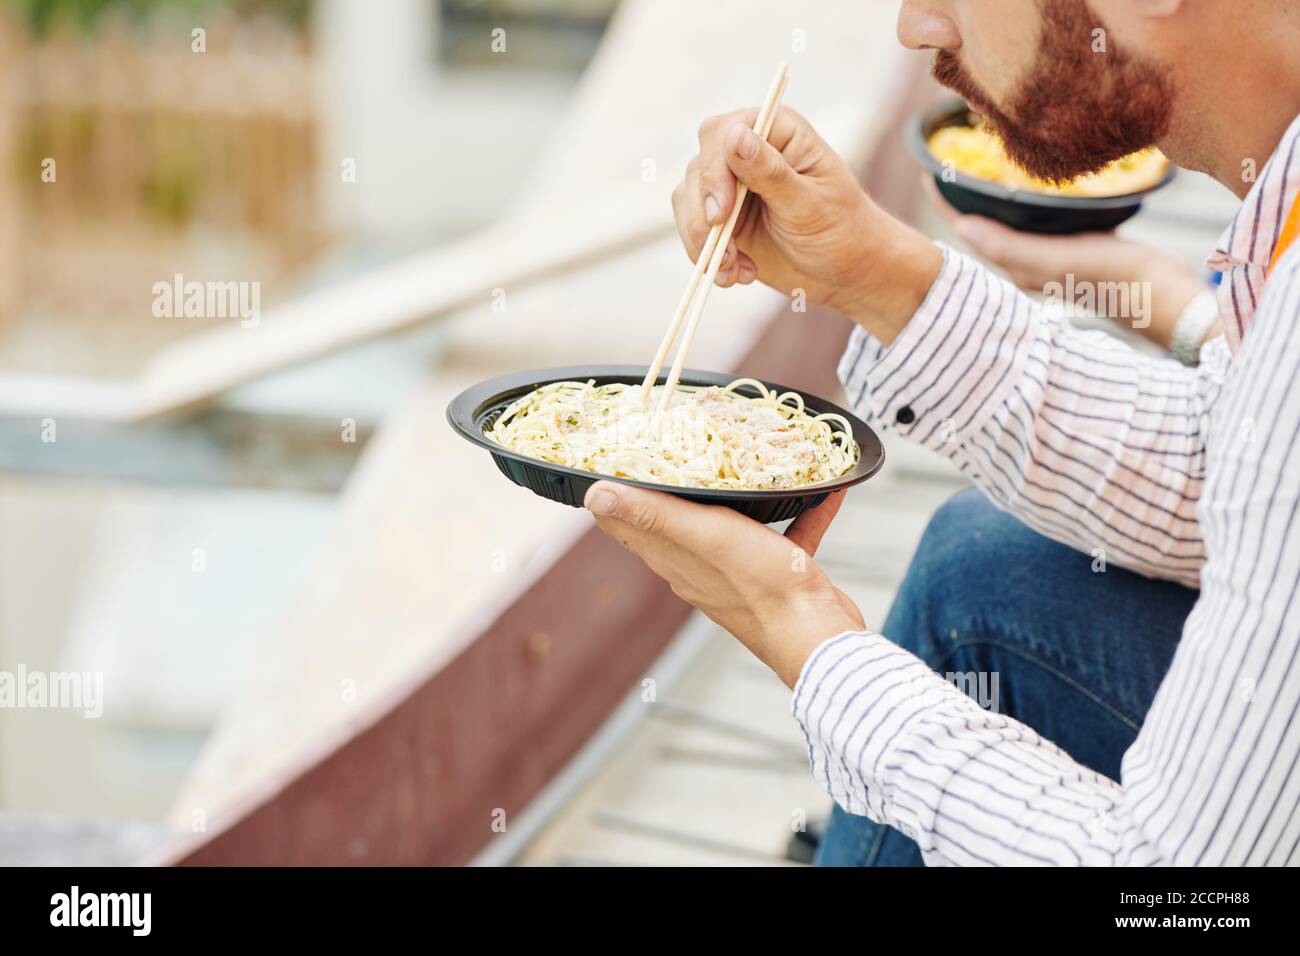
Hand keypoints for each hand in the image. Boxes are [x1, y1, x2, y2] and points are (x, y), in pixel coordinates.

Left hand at [584, 481, 864, 687]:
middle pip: (673, 521)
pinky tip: (824, 493)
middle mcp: (699, 567)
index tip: (612, 454)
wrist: (819, 637)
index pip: (627, 523)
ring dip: (735, 499)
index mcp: (674, 557)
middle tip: (674, 443)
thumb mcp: (705, 536)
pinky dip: (799, 515)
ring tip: (744, 462)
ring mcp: (739, 573)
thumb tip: (594, 497)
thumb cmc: (762, 585)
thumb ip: (654, 515)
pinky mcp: (778, 577)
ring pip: (730, 528)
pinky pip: (787, 537)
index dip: (614, 490)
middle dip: (670, 484)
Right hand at [673, 107, 942, 344]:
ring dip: (704, 243)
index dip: (714, 169)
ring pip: (686, 201)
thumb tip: (735, 136)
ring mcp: (730, 186)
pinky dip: (708, 258)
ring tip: (735, 270)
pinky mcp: (721, 219)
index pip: (723, 133)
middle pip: (698, 168)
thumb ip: (771, 173)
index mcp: (777, 133)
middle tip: (723, 254)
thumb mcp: (810, 204)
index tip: (720, 212)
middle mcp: (748, 152)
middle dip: (702, 214)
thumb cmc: (842, 231)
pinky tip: (738, 275)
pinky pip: (693, 232)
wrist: (846, 272)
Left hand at [923, 177, 1210, 348]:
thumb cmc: (1112, 276)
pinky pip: (1042, 220)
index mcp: (1017, 267)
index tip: (927, 169)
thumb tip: (960, 227)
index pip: (969, 230)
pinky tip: (1035, 182)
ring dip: (994, 197)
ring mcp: (1052, 257)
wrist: (1166, 296)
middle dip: (964, 197)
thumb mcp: (1056, 257)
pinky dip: (1029, 200)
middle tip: (948, 161)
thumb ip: (1009, 246)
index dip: (946, 202)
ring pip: (1011, 222)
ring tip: (981, 165)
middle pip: (984, 225)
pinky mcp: (1078, 248)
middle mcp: (1028, 265)